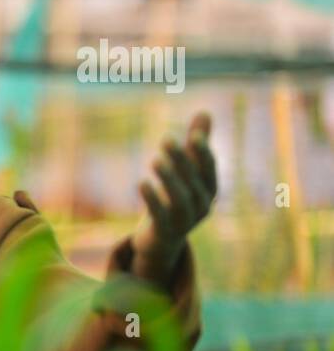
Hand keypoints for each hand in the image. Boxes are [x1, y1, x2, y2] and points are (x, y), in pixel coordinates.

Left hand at [131, 112, 217, 285]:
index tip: (193, 136)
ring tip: (154, 158)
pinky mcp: (166, 233)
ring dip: (169, 178)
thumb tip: (205, 111)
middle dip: (182, 160)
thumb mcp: (185, 171)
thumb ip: (196, 144)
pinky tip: (141, 182)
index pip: (209, 170)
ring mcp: (186, 222)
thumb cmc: (175, 198)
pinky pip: (161, 216)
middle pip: (194, 182)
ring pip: (181, 200)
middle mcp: (202, 206)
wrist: (161, 239)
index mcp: (209, 190)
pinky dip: (153, 199)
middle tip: (166, 139)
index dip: (203, 154)